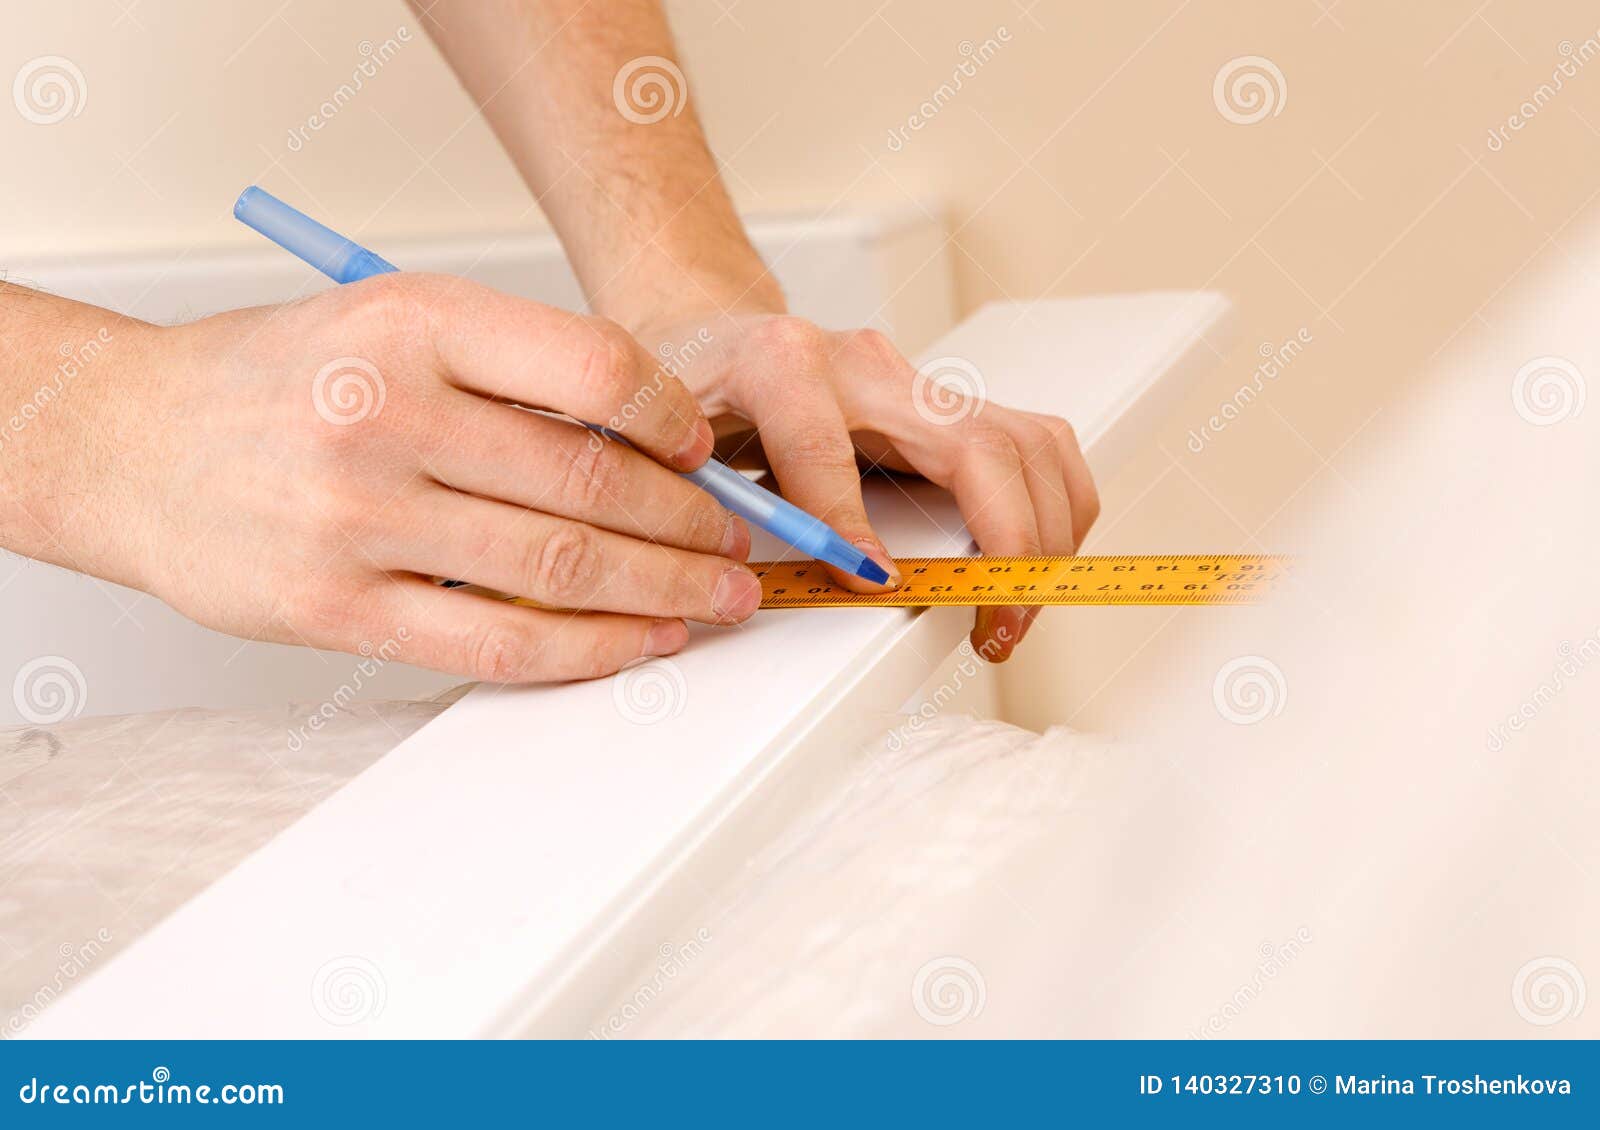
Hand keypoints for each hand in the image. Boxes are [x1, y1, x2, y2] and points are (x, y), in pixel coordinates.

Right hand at [102, 274, 764, 681]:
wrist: (131, 444)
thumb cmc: (278, 383)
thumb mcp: (389, 323)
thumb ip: (510, 369)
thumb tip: (655, 441)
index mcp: (412, 323)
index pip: (595, 369)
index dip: (678, 420)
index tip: (707, 453)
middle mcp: (386, 415)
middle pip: (593, 481)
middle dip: (693, 524)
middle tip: (740, 542)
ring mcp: (358, 519)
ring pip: (561, 567)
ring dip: (666, 591)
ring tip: (720, 597)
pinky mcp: (336, 609)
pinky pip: (496, 641)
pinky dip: (589, 650)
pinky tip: (641, 644)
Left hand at [635, 310, 1099, 661]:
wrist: (715, 329)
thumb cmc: (687, 382)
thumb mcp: (655, 435)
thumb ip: (682, 495)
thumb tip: (723, 573)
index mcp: (781, 362)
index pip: (824, 444)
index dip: (849, 523)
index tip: (875, 586)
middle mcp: (868, 364)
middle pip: (979, 445)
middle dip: (1007, 543)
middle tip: (995, 622)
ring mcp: (919, 382)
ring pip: (1031, 444)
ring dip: (1047, 533)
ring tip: (1017, 607)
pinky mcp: (949, 406)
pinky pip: (1034, 448)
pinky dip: (1052, 509)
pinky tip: (1029, 564)